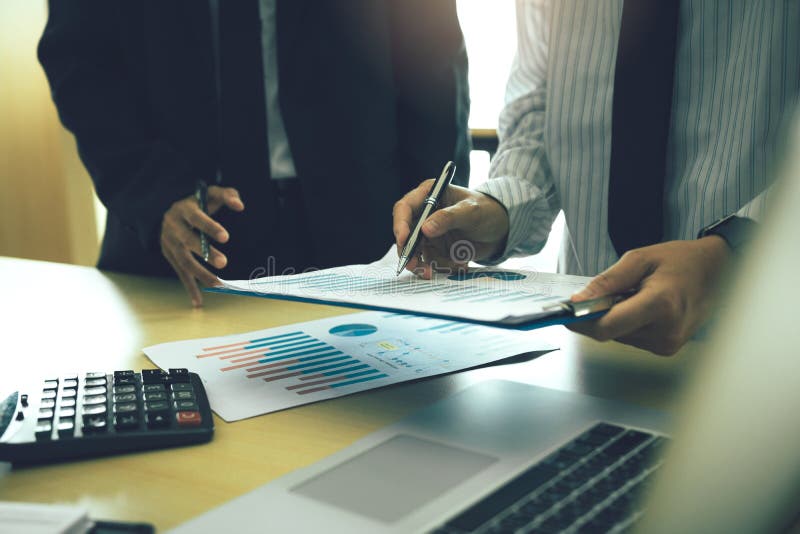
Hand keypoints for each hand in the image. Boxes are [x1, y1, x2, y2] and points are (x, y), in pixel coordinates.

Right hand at [160, 186, 244, 306]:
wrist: (168, 211)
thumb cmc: (198, 203)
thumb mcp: (210, 194)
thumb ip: (227, 195)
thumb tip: (240, 206)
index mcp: (184, 209)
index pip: (196, 217)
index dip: (210, 227)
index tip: (225, 237)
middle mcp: (173, 226)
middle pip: (188, 240)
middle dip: (205, 253)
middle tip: (223, 263)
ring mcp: (169, 243)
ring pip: (183, 261)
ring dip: (200, 274)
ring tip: (218, 284)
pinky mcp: (169, 256)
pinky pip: (180, 273)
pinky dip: (189, 288)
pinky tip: (198, 302)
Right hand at [392, 180, 509, 277]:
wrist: (501, 229)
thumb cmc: (487, 210)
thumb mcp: (471, 211)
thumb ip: (448, 218)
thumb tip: (425, 229)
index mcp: (428, 196)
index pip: (404, 209)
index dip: (400, 225)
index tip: (404, 240)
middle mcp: (424, 215)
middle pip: (405, 235)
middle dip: (410, 252)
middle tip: (417, 266)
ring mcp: (429, 234)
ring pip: (416, 253)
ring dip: (430, 264)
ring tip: (452, 265)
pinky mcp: (436, 249)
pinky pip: (432, 262)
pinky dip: (444, 266)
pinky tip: (462, 263)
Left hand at [567, 237, 730, 354]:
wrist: (716, 272)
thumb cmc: (680, 261)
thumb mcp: (639, 259)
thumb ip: (605, 282)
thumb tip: (577, 301)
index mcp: (661, 306)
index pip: (607, 327)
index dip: (581, 321)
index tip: (565, 312)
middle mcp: (666, 331)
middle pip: (609, 332)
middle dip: (598, 314)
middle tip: (601, 292)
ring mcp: (668, 344)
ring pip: (618, 336)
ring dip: (614, 317)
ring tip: (632, 295)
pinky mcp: (667, 348)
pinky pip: (631, 337)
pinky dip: (627, 322)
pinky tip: (640, 305)